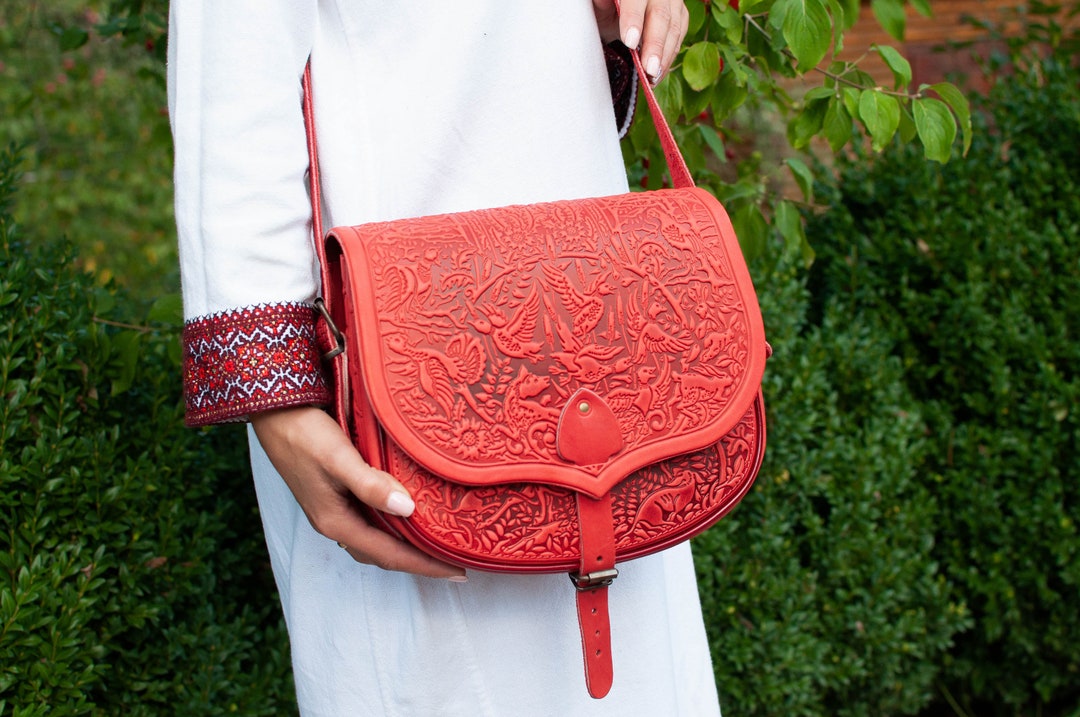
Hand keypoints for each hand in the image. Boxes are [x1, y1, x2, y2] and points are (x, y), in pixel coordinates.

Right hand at [250, 405, 466, 580]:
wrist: (275, 414)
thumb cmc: (304, 434)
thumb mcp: (340, 459)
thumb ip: (371, 485)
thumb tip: (408, 510)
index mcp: (336, 522)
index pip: (390, 554)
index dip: (425, 565)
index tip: (457, 573)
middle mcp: (334, 523)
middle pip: (383, 554)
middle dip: (418, 562)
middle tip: (454, 564)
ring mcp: (333, 511)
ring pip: (376, 540)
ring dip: (405, 548)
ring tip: (435, 548)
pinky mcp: (334, 497)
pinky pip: (369, 523)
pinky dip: (392, 529)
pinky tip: (406, 518)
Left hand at [593, 0, 689, 83]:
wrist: (619, 8)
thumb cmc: (607, 6)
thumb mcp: (598, 5)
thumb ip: (601, 2)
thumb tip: (601, 1)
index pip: (636, 0)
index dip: (633, 19)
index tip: (630, 42)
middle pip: (660, 15)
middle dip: (654, 45)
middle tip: (648, 68)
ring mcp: (672, 1)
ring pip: (674, 27)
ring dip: (664, 56)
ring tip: (653, 78)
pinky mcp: (680, 14)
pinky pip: (679, 36)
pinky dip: (669, 57)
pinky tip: (659, 73)